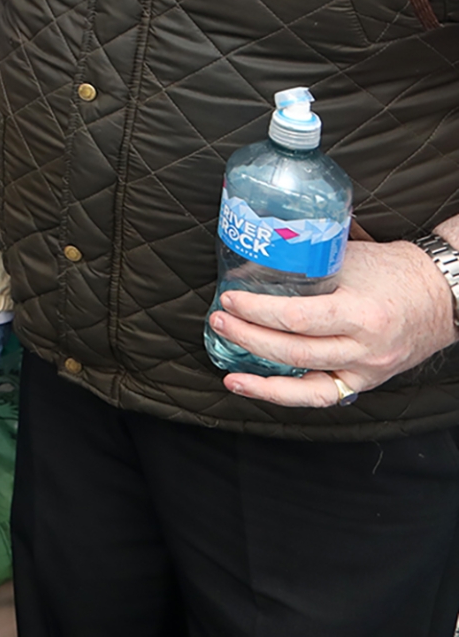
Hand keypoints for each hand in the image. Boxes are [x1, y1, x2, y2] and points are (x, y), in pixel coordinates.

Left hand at [209, 237, 458, 406]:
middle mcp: (366, 349)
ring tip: (229, 372)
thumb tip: (255, 262)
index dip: (258, 312)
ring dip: (262, 379)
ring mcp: (367, 371)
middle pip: (296, 352)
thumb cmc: (394, 271)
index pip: (299, 319)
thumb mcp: (349, 259)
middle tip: (219, 322)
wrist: (441, 296)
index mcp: (362, 314)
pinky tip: (258, 388)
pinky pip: (322, 396)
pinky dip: (286, 395)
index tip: (230, 300)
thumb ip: (307, 264)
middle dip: (249, 338)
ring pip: (308, 386)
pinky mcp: (365, 382)